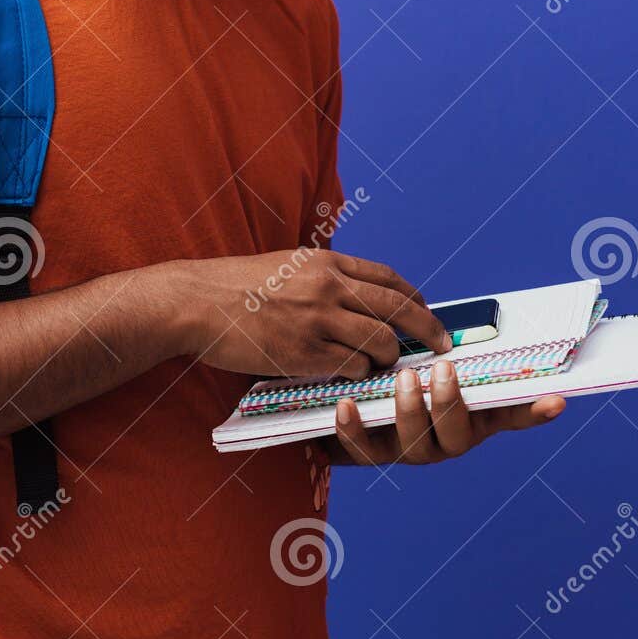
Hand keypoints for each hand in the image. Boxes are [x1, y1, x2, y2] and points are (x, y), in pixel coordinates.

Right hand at [178, 249, 452, 378]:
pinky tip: (353, 375)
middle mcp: (329, 287)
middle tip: (441, 345)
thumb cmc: (235, 285)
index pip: (389, 279)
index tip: (428, 313)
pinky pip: (351, 368)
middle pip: (398, 309)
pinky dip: (359, 374)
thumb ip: (324, 276)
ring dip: (388, 358)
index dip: (416, 299)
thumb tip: (358, 294)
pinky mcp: (303, 353)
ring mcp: (318, 321)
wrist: (196, 302)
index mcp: (326, 263)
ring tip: (383, 365)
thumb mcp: (287, 264)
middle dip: (427, 330)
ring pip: (380, 342)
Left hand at [331, 358, 564, 465]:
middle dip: (451, 403)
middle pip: (457, 434)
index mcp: (467, 416)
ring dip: (410, 409)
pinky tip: (347, 404)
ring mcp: (407, 450)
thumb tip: (479, 314)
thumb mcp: (426, 358)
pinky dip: (355, 428)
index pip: (508, 416)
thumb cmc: (397, 374)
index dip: (532, 412)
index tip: (557, 399)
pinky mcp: (369, 455)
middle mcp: (442, 439)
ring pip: (415, 443)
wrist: (341, 408)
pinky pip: (363, 449)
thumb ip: (447, 347)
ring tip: (402, 376)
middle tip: (443, 370)